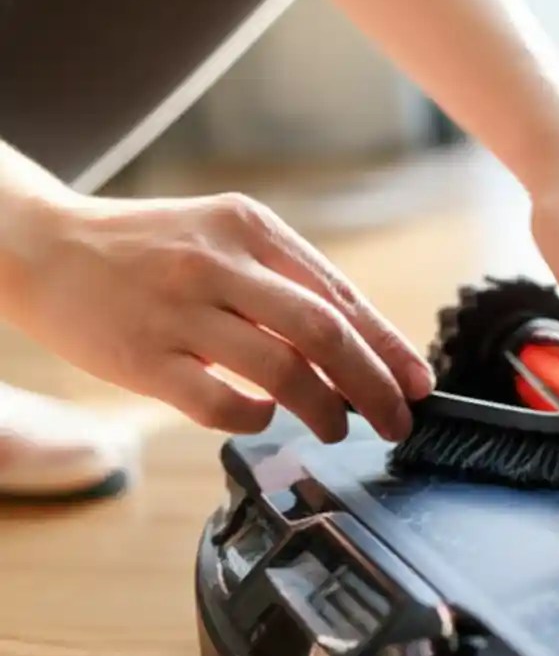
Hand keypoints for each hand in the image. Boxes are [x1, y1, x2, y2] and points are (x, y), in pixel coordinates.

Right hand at [2, 192, 433, 442]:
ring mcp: (179, 310)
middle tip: (397, 420)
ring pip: (282, 369)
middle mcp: (219, 263)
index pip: (340, 294)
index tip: (418, 382)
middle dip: (374, 384)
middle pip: (325, 332)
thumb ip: (283, 279)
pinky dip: (256, 417)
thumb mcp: (221, 236)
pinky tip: (264, 418)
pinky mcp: (141, 357)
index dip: (387, 345)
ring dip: (326, 408)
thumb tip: (357, 343)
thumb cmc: (149, 250)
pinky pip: (220, 401)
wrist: (42, 247)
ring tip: (339, 427)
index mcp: (249, 228)